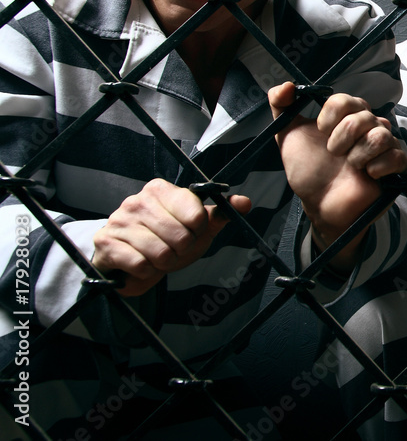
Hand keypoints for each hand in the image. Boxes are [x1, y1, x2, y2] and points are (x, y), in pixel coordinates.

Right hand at [93, 178, 245, 296]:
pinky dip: (147, 272)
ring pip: (161, 253)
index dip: (198, 231)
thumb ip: (221, 213)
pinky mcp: (106, 244)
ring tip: (156, 256)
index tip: (189, 231)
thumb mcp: (197, 226)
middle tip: (172, 248)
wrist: (130, 261)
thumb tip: (245, 203)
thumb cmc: (167, 239)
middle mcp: (137, 201)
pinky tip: (140, 263)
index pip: (197, 214)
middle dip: (181, 250)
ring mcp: (119, 221)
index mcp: (160, 190)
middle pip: (180, 236)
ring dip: (164, 262)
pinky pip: (141, 265)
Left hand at [268, 82, 406, 271]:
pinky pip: (397, 157)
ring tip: (351, 166)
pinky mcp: (396, 168)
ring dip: (358, 155)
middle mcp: (370, 126)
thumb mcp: (287, 136)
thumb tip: (286, 85)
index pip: (345, 100)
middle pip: (363, 116)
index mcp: (348, 115)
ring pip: (381, 136)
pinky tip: (368, 176)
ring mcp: (385, 146)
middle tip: (334, 154)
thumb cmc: (308, 170)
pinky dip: (378, 167)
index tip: (321, 132)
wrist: (319, 204)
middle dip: (341, 138)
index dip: (331, 115)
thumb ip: (281, 106)